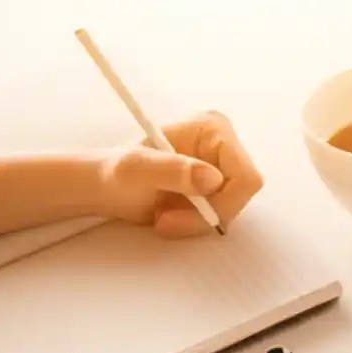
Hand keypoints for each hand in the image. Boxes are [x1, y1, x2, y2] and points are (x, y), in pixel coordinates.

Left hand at [96, 111, 263, 237]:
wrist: (106, 187)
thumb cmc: (115, 172)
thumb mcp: (136, 170)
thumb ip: (172, 170)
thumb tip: (213, 180)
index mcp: (214, 129)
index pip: (246, 177)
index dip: (222, 203)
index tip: (186, 215)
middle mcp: (226, 145)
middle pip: (240, 195)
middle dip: (206, 215)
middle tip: (167, 222)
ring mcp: (222, 167)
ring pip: (232, 208)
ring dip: (198, 222)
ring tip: (164, 218)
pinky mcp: (217, 186)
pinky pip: (222, 214)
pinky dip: (198, 223)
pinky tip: (173, 217)